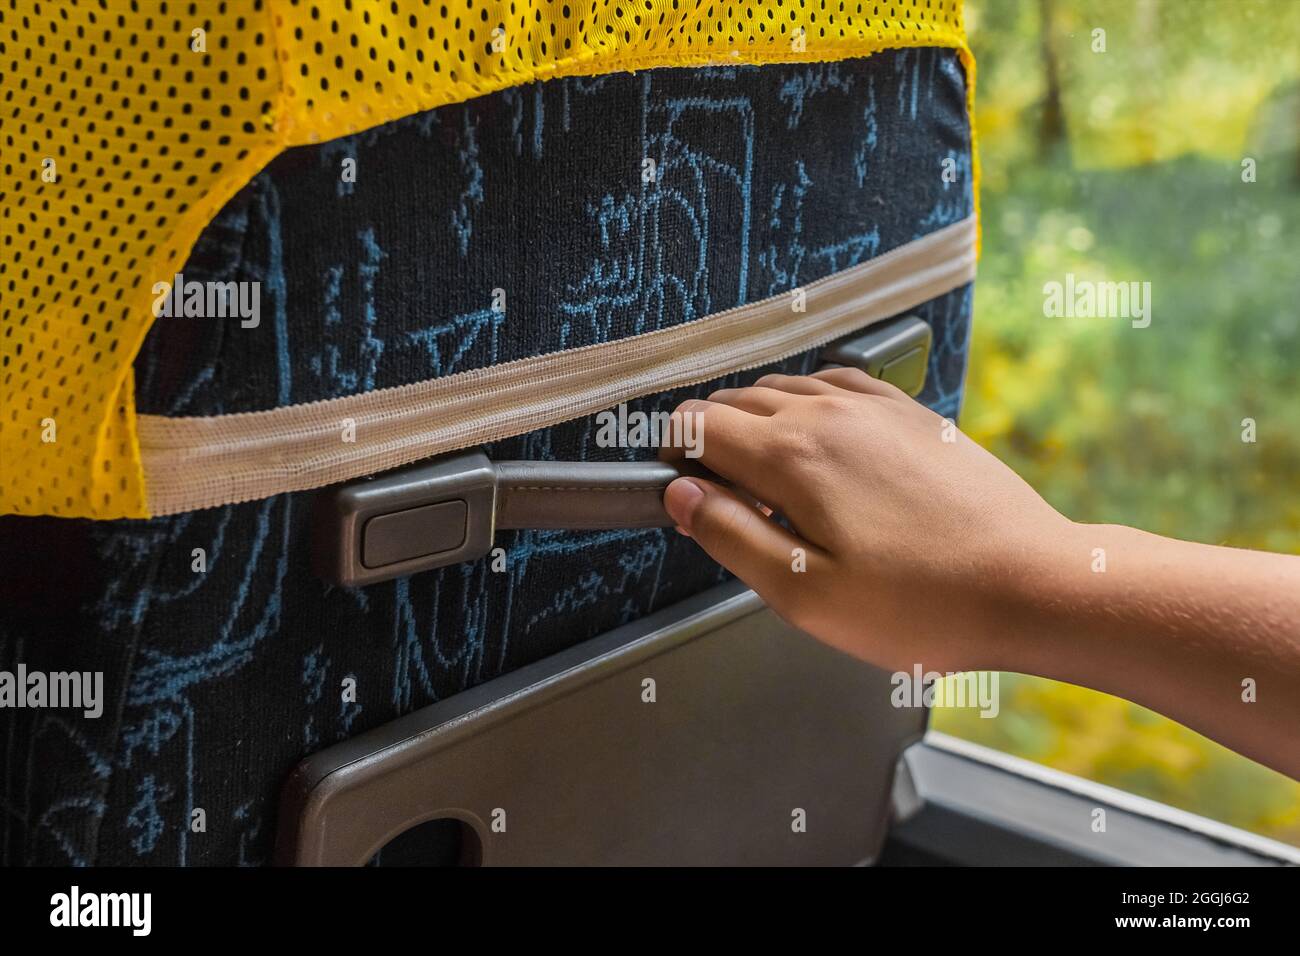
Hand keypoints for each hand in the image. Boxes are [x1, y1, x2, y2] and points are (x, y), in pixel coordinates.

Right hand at [661, 368, 1070, 672]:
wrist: (1031, 582)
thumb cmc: (922, 602)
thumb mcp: (804, 594)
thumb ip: (730, 536)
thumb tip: (681, 496)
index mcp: (791, 455)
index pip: (698, 425)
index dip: (674, 455)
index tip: (681, 492)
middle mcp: (828, 412)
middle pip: (735, 401)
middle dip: (711, 440)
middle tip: (721, 500)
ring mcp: (874, 406)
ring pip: (783, 387)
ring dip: (757, 423)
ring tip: (769, 483)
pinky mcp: (911, 413)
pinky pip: (836, 381)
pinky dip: (807, 402)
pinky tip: (817, 440)